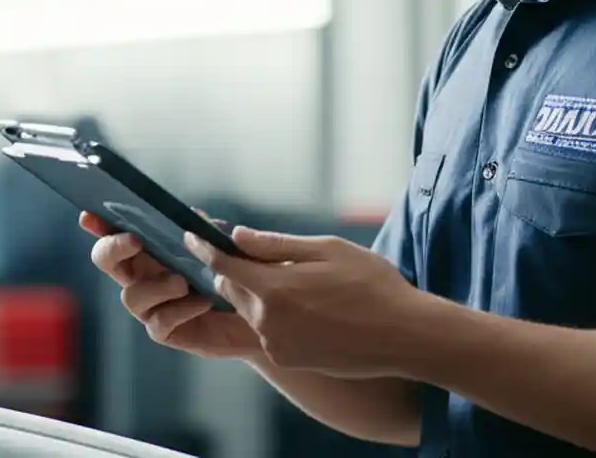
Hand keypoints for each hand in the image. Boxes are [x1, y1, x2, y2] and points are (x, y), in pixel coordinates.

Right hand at [80, 211, 261, 359]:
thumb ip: (212, 233)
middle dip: (112, 248)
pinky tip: (203, 302)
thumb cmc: (243, 274)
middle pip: (107, 261)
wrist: (265, 315)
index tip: (90, 215)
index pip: (118, 232)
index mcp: (154, 249)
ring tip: (184, 281)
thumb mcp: (232, 247)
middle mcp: (145, 276)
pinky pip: (158, 322)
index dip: (99, 224)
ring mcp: (152, 305)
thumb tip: (195, 216)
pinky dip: (179, 310)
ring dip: (156, 286)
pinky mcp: (167, 331)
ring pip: (130, 296)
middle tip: (135, 240)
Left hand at [185, 227, 428, 377]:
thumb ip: (277, 245)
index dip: (204, 246)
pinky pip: (269, 331)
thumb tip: (238, 236)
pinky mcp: (289, 359)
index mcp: (275, 289)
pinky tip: (312, 309)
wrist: (403, 335)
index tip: (192, 234)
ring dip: (263, 294)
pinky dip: (277, 316)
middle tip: (271, 256)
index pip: (222, 264)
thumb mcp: (328, 250)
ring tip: (304, 285)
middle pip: (233, 288)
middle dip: (242, 270)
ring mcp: (277, 344)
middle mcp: (268, 321)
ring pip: (252, 310)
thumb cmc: (372, 285)